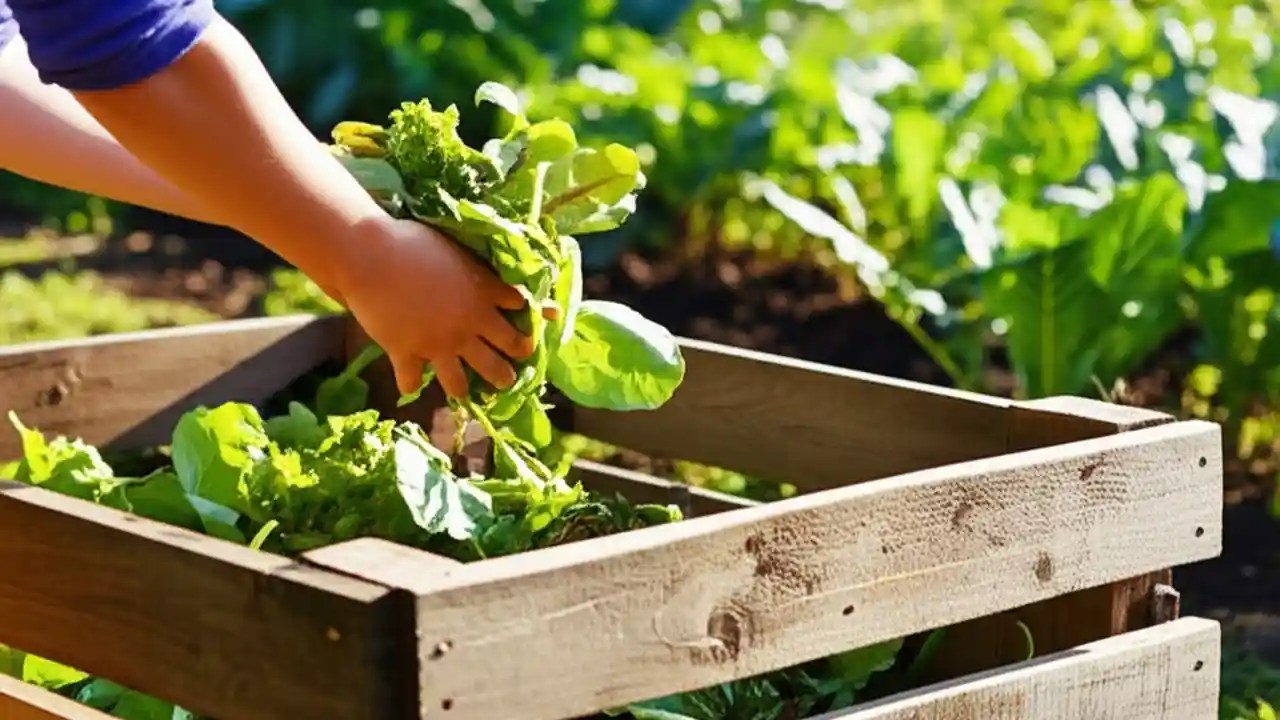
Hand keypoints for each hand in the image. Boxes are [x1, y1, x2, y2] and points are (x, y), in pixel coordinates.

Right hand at [334, 216, 535, 398]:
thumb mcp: (459, 250)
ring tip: (464, 394)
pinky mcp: (406, 354)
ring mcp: (437, 345)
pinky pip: (412, 381)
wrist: (372, 256)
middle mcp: (466, 327)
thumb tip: (500, 284)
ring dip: (463, 389)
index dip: (525, 330)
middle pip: (497, 361)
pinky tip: (410, 384)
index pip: (518, 317)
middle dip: (506, 374)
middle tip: (508, 378)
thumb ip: (480, 272)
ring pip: (458, 382)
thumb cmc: (415, 242)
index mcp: (483, 297)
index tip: (527, 341)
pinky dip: (410, 383)